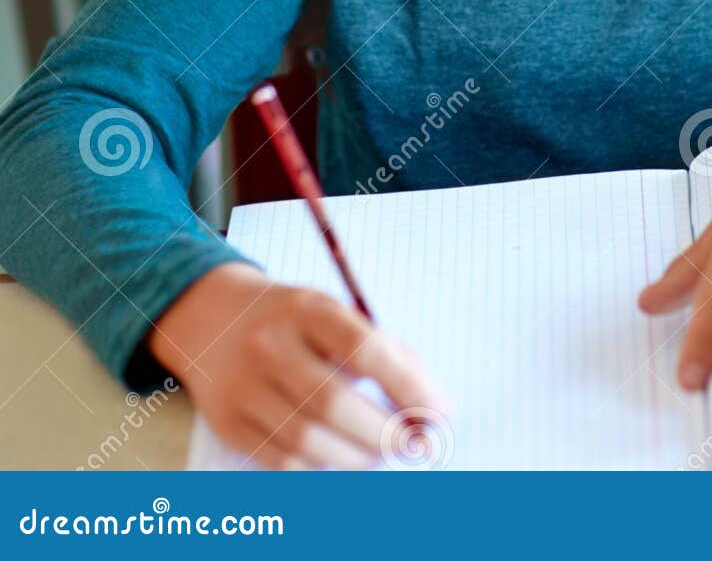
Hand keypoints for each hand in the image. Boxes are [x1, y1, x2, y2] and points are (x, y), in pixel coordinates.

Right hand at [148, 263, 446, 469]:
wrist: (211, 318)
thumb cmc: (292, 319)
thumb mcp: (333, 311)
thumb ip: (382, 349)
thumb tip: (430, 405)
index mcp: (306, 308)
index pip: (364, 348)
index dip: (408, 385)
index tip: (437, 411)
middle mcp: (269, 344)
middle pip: (334, 403)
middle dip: (385, 432)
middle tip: (413, 444)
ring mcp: (243, 386)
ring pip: (309, 440)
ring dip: (357, 456)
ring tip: (380, 452)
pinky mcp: (228, 423)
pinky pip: (283, 461)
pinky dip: (321, 467)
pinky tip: (341, 457)